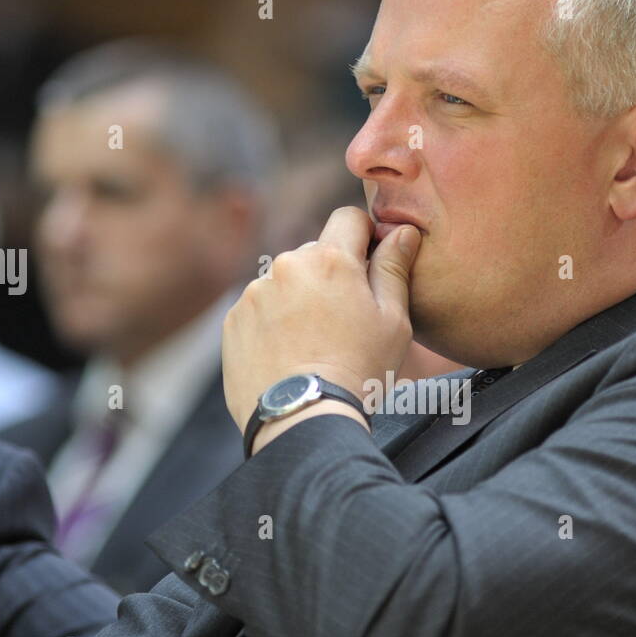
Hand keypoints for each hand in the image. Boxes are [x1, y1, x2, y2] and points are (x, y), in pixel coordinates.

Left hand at [222, 206, 421, 431]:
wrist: (303, 418)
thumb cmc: (358, 371)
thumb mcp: (393, 322)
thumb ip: (394, 269)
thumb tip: (403, 232)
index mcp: (330, 259)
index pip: (348, 218)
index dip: (364, 237)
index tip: (369, 266)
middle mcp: (286, 265)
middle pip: (314, 254)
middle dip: (330, 276)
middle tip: (344, 322)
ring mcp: (254, 293)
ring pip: (285, 283)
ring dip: (299, 300)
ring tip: (313, 346)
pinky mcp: (232, 321)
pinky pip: (259, 310)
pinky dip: (273, 324)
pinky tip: (289, 356)